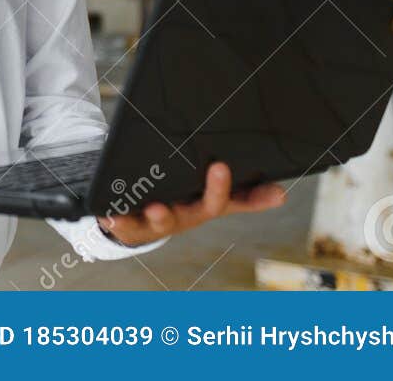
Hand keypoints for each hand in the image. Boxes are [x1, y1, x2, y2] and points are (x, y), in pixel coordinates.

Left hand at [99, 162, 285, 245]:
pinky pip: (122, 224)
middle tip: (221, 168)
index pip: (234, 200)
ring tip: (157, 206)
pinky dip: (117, 220)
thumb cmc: (178, 202)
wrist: (135, 222)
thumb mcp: (206, 196)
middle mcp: (185, 217)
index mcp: (204, 207)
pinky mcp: (128, 224)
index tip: (277, 189)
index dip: (255, 197)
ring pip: (162, 221)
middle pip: (204, 208)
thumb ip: (240, 195)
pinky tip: (111, 214)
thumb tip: (280, 194)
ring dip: (161, 216)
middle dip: (215, 191)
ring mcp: (157, 222)